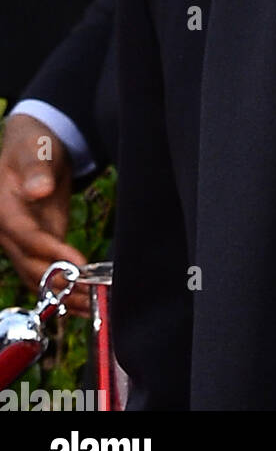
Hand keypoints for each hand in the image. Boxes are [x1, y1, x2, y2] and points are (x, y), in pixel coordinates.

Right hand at [0, 115, 88, 316]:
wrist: (34, 148)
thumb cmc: (34, 144)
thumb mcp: (35, 149)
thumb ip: (36, 168)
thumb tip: (37, 190)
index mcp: (4, 209)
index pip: (26, 237)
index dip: (50, 251)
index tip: (77, 263)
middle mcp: (8, 231)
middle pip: (30, 263)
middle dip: (59, 281)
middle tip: (89, 295)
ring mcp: (22, 241)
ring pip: (37, 275)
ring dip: (63, 292)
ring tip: (92, 306)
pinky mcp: (39, 244)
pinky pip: (47, 270)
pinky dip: (64, 286)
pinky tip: (85, 302)